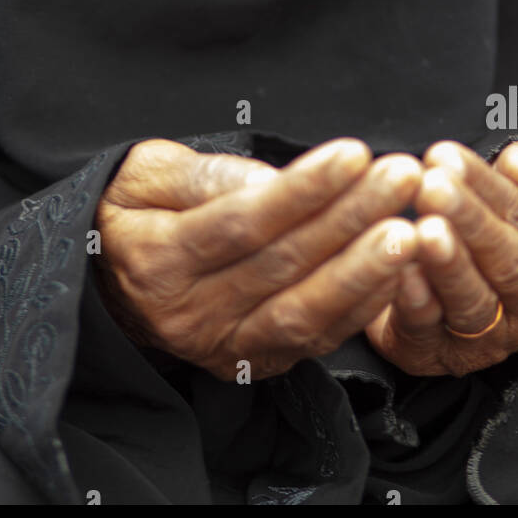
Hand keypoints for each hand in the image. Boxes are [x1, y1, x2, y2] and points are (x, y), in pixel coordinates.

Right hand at [95, 137, 422, 379]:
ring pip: (305, 313)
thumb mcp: (142, 174)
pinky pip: (315, 339)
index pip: (242, 223)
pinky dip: (361, 305)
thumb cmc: (128, 215)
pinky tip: (400, 270)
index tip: (355, 154)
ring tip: (415, 229)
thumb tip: (268, 183)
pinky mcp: (252, 363)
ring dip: (367, 271)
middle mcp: (189, 314)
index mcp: (158, 259)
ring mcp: (223, 346)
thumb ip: (203, 177)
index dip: (302, 191)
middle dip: (352, 219)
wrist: (102, 284)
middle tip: (403, 179)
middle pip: (283, 265)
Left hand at [365, 138, 517, 376]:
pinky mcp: (440, 356)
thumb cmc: (484, 236)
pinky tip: (400, 274)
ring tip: (424, 231)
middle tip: (431, 186)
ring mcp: (490, 338)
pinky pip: (429, 331)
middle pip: (506, 258)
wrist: (449, 306)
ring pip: (473, 301)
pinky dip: (416, 302)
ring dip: (448, 264)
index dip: (484, 183)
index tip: (444, 156)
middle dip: (468, 219)